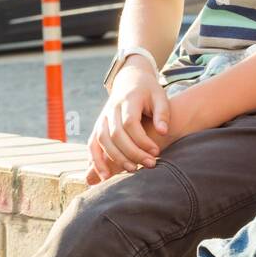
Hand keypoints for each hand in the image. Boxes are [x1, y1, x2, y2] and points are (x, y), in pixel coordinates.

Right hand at [86, 60, 171, 184]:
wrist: (130, 80)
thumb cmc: (148, 91)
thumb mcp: (160, 96)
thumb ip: (162, 113)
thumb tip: (163, 131)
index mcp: (127, 100)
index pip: (130, 123)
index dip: (142, 140)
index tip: (156, 151)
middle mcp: (111, 109)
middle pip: (116, 135)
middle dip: (133, 152)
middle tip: (151, 164)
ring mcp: (102, 118)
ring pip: (102, 141)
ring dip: (116, 158)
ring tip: (133, 170)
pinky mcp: (97, 127)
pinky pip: (92, 145)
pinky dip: (95, 161)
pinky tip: (105, 176)